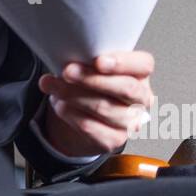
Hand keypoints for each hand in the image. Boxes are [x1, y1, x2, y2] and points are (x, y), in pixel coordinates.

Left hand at [38, 51, 154, 157]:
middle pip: (126, 88)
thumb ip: (87, 58)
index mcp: (141, 73)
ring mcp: (131, 122)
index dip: (123, 62)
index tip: (98, 61)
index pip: (144, 65)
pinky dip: (69, 113)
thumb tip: (65, 55)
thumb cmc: (90, 81)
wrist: (83, 113)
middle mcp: (141, 98)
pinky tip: (59, 104)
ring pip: (103, 107)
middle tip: (67, 72)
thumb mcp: (92, 63)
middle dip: (92, 78)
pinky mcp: (114, 140)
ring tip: (52, 86)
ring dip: (72, 95)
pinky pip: (89, 126)